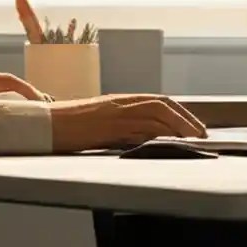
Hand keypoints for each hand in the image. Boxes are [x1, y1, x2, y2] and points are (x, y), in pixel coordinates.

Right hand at [49, 94, 206, 152]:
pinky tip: (169, 146)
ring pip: (155, 116)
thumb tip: (144, 137)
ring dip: (178, 127)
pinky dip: (158, 137)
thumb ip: (122, 126)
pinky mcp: (109, 128)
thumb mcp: (100, 122)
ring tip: (193, 140)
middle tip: (201, 135)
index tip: (194, 126)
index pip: (158, 101)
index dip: (180, 112)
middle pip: (162, 106)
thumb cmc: (68, 125)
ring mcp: (115, 115)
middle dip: (185, 119)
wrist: (46, 125)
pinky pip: (139, 130)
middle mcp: (120, 104)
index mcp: (120, 101)